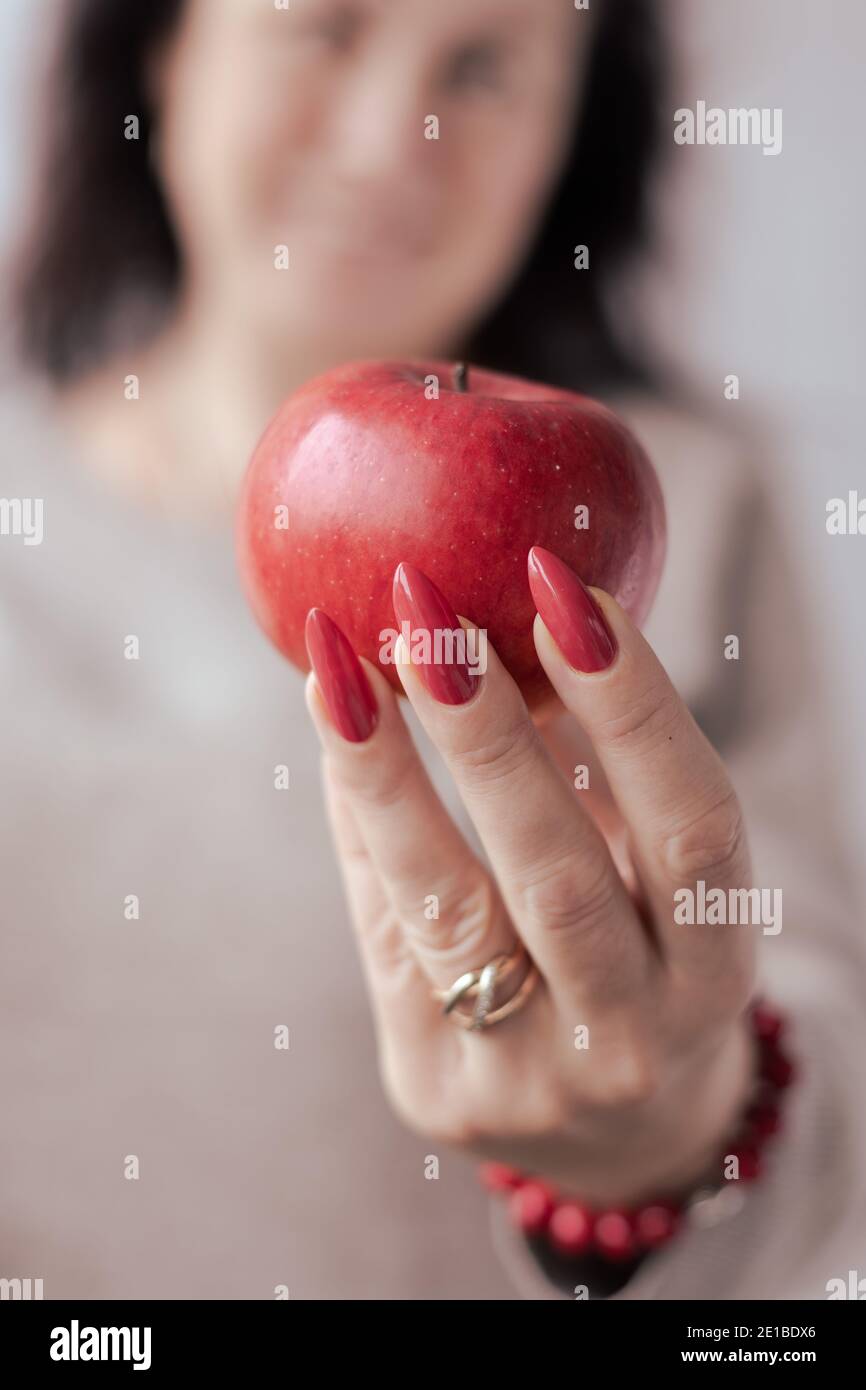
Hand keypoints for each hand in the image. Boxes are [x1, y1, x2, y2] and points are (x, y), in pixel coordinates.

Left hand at [304, 549, 755, 1206]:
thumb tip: (504, 609)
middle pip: (557, 875)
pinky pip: (385, 929)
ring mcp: (529, 1078)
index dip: (634, 705)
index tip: (562, 590)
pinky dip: (362, 820)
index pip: (690, 826)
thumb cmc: (634, 955)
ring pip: (448, 910)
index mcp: (715, 966)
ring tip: (339, 666)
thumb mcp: (650, 876)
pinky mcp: (438, 1089)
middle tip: (426, 612)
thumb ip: (594, 771)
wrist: (612, 1136)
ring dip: (386, 775)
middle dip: (486, 734)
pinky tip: (336, 729)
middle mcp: (634, 1035)